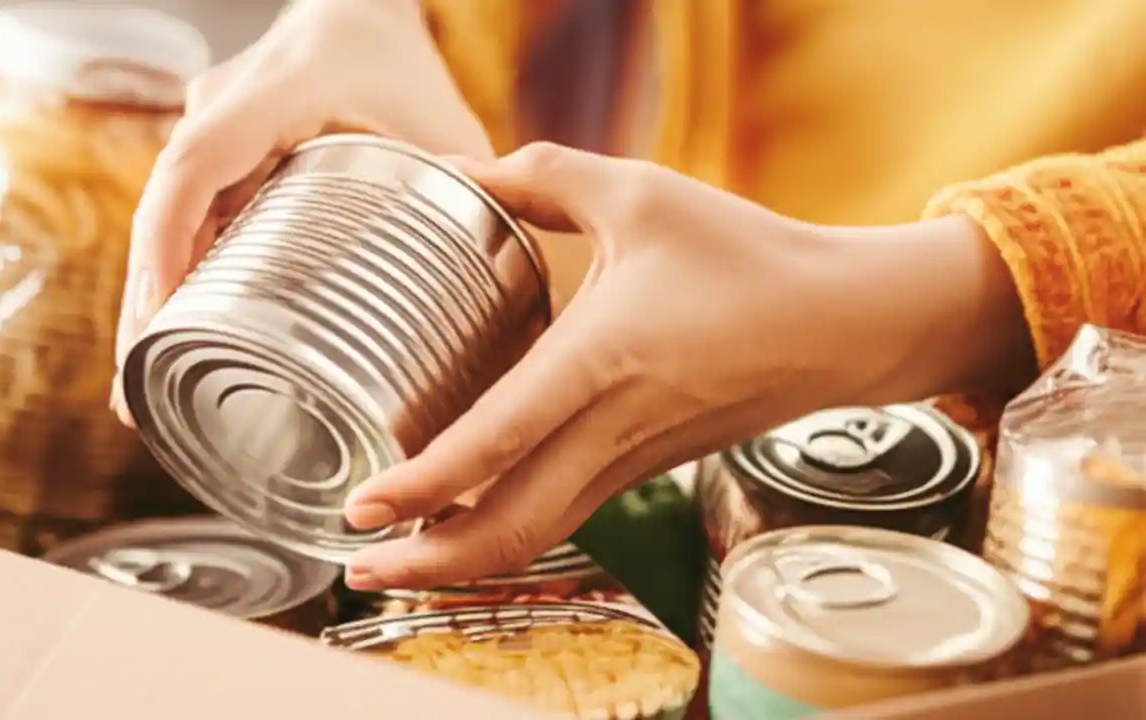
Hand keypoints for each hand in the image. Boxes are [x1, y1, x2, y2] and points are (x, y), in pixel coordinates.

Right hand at [111, 0, 492, 423]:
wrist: (358, 15)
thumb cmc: (403, 71)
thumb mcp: (444, 128)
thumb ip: (465, 197)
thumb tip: (499, 302)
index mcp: (276, 93)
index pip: (200, 161)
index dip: (172, 236)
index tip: (163, 311)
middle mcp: (223, 108)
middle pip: (164, 210)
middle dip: (148, 308)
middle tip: (136, 400)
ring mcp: (208, 133)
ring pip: (165, 224)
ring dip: (152, 308)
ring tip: (140, 399)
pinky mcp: (213, 160)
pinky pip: (184, 223)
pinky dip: (176, 285)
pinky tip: (173, 351)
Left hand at [339, 143, 1031, 590]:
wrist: (842, 324)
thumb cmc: (748, 258)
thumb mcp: (641, 194)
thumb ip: (546, 177)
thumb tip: (468, 169)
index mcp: (601, 358)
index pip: (497, 439)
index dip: (424, 483)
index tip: (364, 504)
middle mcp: (611, 427)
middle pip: (510, 529)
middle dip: (429, 565)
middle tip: (357, 571)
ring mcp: (630, 460)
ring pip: (537, 537)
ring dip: (463, 563)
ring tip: (395, 565)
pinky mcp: (643, 467)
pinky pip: (563, 516)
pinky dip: (505, 534)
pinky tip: (467, 519)